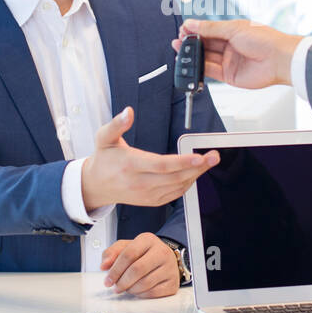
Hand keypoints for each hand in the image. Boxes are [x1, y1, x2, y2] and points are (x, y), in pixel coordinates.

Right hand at [81, 106, 218, 211]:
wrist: (96, 185)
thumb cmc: (104, 159)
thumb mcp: (104, 137)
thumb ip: (116, 124)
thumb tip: (127, 111)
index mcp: (130, 165)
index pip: (160, 165)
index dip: (181, 162)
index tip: (198, 156)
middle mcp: (139, 183)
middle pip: (174, 177)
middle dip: (198, 167)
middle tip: (214, 156)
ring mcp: (147, 195)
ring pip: (177, 187)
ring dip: (196, 174)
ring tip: (209, 161)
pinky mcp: (151, 201)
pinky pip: (175, 194)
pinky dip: (188, 184)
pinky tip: (196, 172)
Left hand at [101, 232, 181, 297]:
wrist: (165, 259)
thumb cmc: (143, 254)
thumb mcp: (126, 247)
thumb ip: (111, 253)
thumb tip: (104, 266)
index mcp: (148, 240)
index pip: (128, 254)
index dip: (115, 270)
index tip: (108, 280)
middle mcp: (161, 252)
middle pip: (137, 270)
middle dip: (122, 282)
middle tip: (115, 288)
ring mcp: (169, 268)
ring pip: (145, 283)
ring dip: (131, 289)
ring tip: (127, 288)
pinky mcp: (173, 282)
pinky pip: (153, 293)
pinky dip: (142, 295)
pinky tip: (138, 291)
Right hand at [171, 18, 301, 90]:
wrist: (279, 59)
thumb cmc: (264, 40)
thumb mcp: (233, 28)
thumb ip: (210, 28)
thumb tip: (192, 23)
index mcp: (232, 31)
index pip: (208, 30)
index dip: (195, 30)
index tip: (183, 29)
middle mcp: (230, 46)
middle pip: (205, 45)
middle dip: (191, 43)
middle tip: (178, 40)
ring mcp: (229, 61)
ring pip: (206, 58)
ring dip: (193, 55)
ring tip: (180, 50)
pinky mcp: (229, 75)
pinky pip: (211, 72)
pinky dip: (199, 68)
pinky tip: (191, 63)